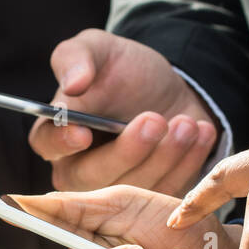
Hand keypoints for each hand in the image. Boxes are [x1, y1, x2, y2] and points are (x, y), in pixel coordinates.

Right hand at [28, 30, 219, 196]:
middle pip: (93, 178)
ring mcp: (114, 191)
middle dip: (127, 152)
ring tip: (186, 123)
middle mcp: (78, 170)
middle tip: (155, 120)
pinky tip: (200, 133)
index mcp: (57, 133)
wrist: (166, 89)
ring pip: (134, 189)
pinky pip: (166, 192)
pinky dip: (188, 162)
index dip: (63, 143)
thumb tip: (72, 84)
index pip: (48, 145)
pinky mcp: (148, 200)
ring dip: (164, 157)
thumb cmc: (122, 71)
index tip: (84, 132)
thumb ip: (76, 57)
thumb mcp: (99, 49)